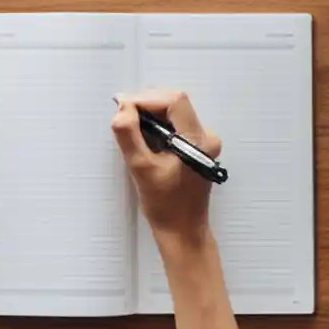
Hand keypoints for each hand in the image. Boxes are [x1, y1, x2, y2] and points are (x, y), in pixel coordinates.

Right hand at [111, 90, 221, 244]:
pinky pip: (174, 122)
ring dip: (149, 112)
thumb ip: (129, 135)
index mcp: (198, 141)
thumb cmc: (166, 206)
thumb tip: (122, 109)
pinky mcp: (194, 146)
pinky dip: (155, 122)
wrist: (182, 229)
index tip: (123, 107)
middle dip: (146, 103)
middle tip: (122, 114)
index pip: (174, 101)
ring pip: (173, 110)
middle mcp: (205, 137)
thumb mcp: (141, 168)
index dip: (145, 99)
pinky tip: (141, 134)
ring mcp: (202, 142)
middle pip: (174, 102)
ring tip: (129, 124)